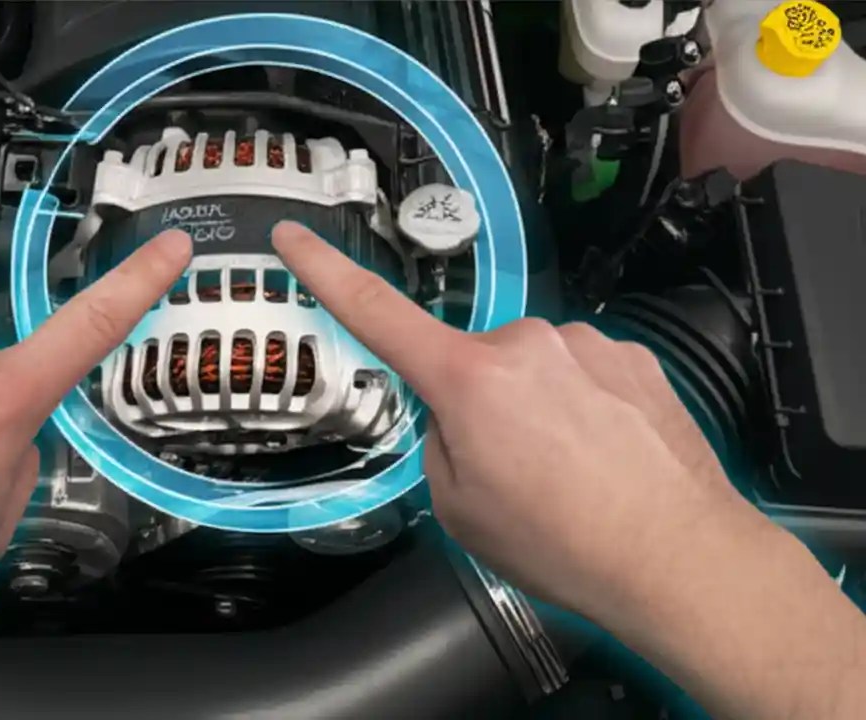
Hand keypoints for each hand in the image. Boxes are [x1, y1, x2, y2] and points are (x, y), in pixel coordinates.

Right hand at [273, 221, 865, 719]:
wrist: (680, 557)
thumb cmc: (564, 543)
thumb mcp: (460, 510)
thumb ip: (439, 444)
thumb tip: (458, 418)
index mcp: (470, 379)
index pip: (377, 312)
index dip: (326, 270)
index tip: (293, 235)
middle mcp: (527, 343)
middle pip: (471, 363)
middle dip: (477, 407)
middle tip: (511, 474)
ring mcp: (587, 344)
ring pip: (531, 370)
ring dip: (535, 409)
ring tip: (567, 476)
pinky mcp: (635, 357)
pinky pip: (581, 373)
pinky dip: (582, 409)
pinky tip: (604, 459)